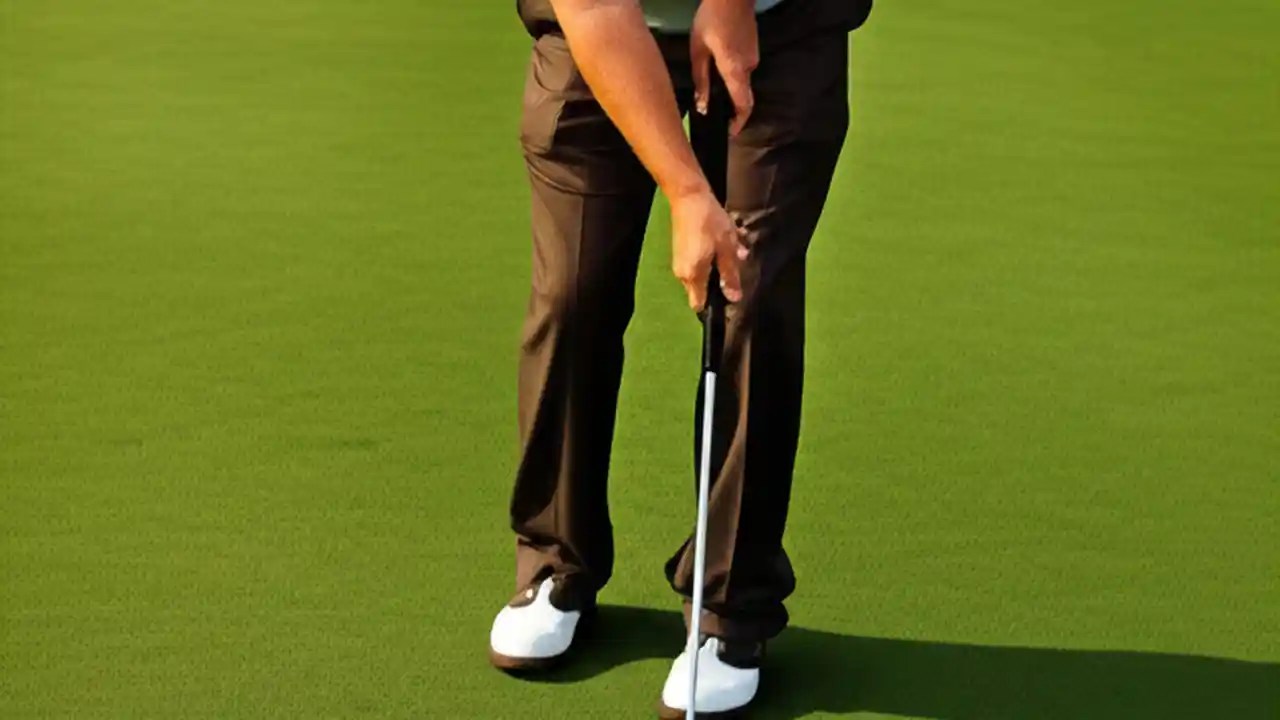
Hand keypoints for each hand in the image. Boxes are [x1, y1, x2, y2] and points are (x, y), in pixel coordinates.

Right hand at [670, 188, 748, 310]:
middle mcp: (682, 274)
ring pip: (700, 276)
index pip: (699, 305)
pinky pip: (696, 264)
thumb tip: (734, 298)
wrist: (688, 197)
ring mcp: (679, 262)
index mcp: (693, 275)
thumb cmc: (710, 222)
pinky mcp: (680, 252)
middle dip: (718, 282)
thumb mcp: (726, 248)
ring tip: (728, 250)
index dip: (714, 304)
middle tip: (733, 266)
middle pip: (701, 290)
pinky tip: (719, 244)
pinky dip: (708, 258)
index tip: (727, 294)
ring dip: (715, 267)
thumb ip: (730, 275)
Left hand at [690, 0, 759, 135]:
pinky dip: (730, 70)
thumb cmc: (711, 20)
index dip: (739, 123)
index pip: (744, 105)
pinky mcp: (752, 47)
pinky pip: (741, 66)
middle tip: (710, 106)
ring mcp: (753, 56)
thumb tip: (702, 105)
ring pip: (739, 78)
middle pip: (740, 93)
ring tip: (708, 80)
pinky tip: (716, 61)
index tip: (730, 133)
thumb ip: (701, 80)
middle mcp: (749, 67)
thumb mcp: (699, 51)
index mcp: (735, 71)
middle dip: (727, 102)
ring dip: (726, 82)